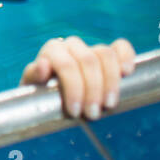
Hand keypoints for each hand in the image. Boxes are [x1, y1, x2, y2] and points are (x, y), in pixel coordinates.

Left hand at [20, 36, 136, 118]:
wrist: (50, 95)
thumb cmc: (40, 93)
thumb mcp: (32, 88)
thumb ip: (34, 76)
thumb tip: (42, 64)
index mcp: (52, 50)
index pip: (66, 64)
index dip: (74, 88)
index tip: (75, 112)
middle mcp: (71, 45)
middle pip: (88, 61)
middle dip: (92, 90)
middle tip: (92, 114)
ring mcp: (91, 47)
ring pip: (106, 55)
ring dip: (111, 81)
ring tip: (109, 104)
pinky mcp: (108, 53)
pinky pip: (121, 47)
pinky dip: (126, 57)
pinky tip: (127, 72)